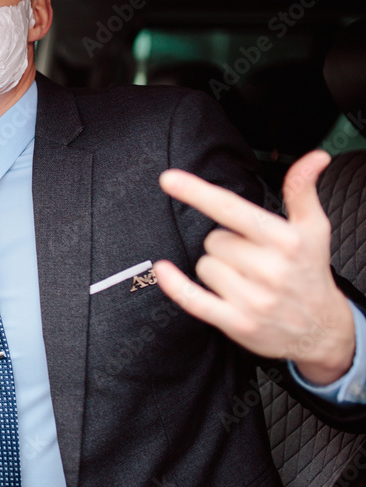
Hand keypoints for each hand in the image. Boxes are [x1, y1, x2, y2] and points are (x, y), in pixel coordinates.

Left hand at [154, 150, 354, 385]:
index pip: (232, 209)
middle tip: (252, 259)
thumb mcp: (314, 230)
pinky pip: (192, 298)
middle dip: (227, 245)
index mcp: (285, 241)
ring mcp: (253, 299)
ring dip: (217, 269)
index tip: (169, 179)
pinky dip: (174, 284)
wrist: (321, 330)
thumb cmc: (310, 271)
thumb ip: (303, 191)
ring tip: (246, 280)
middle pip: (213, 239)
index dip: (198, 192)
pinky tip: (164, 270)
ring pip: (204, 265)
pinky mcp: (237, 323)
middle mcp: (270, 269)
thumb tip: (315, 157)